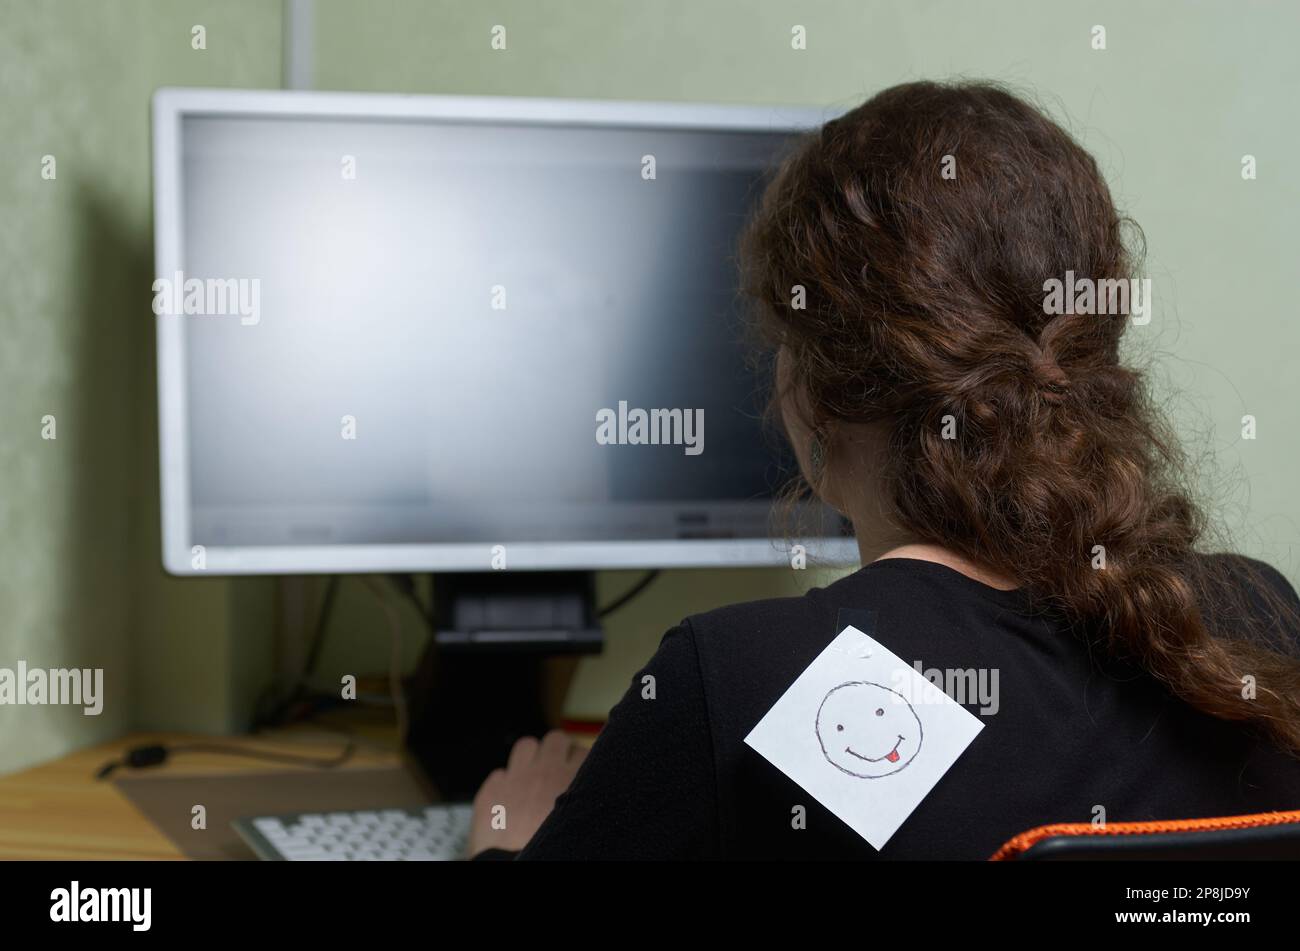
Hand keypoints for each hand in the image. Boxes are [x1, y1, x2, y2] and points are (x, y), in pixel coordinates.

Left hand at [468, 729, 587, 856]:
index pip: (582, 752)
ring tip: (531, 775)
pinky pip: (499, 774)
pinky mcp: (491, 790)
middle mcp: (546, 772)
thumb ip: (582, 802)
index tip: (577, 770)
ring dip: (530, 758)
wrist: (518, 867)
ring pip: (526, 746)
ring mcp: (516, 778)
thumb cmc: (552, 853)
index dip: (579, 762)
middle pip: (556, 740)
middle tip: (556, 767)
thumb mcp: (579, 825)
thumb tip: (584, 799)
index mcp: (572, 780)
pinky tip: (507, 799)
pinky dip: (503, 784)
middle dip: (557, 750)